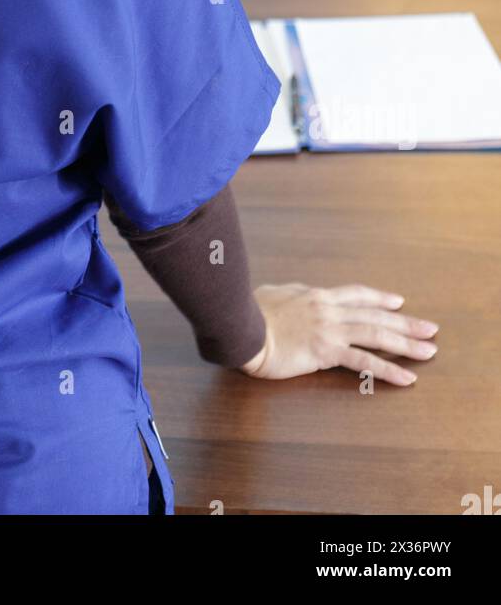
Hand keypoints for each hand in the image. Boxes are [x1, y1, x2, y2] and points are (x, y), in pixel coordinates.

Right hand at [239, 283, 438, 386]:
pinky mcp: (326, 351)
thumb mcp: (277, 294)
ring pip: (376, 334)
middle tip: (430, 328)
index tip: (399, 302)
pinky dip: (387, 369)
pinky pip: (363, 361)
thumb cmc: (251, 312)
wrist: (242, 328)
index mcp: (318, 296)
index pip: (357, 295)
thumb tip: (301, 294)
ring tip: (429, 351)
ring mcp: (329, 329)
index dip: (379, 298)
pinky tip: (406, 377)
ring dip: (406, 344)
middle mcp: (329, 309)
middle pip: (375, 314)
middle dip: (406, 322)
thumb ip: (295, 294)